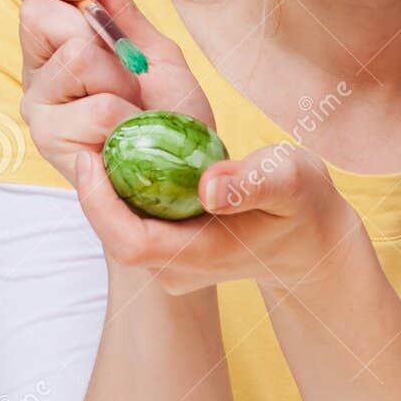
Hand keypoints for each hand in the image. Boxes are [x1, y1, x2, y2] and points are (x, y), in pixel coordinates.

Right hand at [14, 0, 216, 186]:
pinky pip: (97, 108)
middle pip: (42, 15)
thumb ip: (121, 8)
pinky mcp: (50, 142)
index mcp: (55, 42)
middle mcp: (37, 72)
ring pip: (76, 57)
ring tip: (134, 109)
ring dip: (123, 81)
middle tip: (128, 73)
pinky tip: (129, 136)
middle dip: (101, 36)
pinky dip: (129, 119)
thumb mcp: (154, 52)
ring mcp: (39, 108)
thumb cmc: (170, 116)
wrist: (187, 174)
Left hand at [75, 138, 369, 296]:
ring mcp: (171, 263)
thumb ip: (253, 182)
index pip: (130, 243)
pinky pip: (130, 219)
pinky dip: (122, 187)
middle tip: (93, 133)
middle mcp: (178, 268)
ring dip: (106, 185)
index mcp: (202, 254)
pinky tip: (127, 151)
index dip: (100, 204)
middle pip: (114, 233)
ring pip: (118, 226)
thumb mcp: (291, 180)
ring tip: (105, 136)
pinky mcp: (168, 250)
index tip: (92, 157)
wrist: (309, 240)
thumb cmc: (302, 204)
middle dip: (95, 189)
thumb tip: (208, 187)